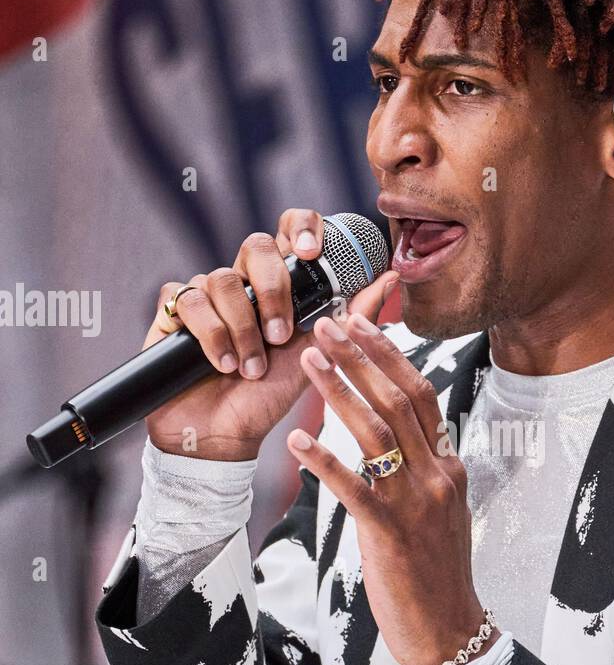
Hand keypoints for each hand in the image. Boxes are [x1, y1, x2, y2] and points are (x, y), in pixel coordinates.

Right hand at [143, 210, 398, 461]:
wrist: (225, 436)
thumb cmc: (269, 397)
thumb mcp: (319, 355)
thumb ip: (351, 316)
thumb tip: (389, 279)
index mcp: (281, 286)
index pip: (289, 231)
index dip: (300, 229)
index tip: (310, 254)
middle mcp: (245, 285)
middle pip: (256, 245)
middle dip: (273, 289)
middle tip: (281, 335)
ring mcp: (208, 297)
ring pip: (223, 278)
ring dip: (243, 328)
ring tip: (250, 368)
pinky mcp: (174, 315)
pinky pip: (187, 298)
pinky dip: (209, 334)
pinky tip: (222, 363)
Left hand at [285, 310, 500, 664]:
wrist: (449, 628)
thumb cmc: (437, 571)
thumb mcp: (441, 509)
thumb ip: (424, 469)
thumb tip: (401, 436)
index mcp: (448, 465)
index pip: (421, 394)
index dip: (390, 355)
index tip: (361, 323)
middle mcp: (437, 475)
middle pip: (398, 400)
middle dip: (360, 357)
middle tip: (327, 323)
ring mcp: (416, 502)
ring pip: (377, 431)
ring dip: (340, 390)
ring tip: (308, 359)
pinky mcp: (389, 532)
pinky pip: (354, 487)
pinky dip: (323, 460)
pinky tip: (296, 440)